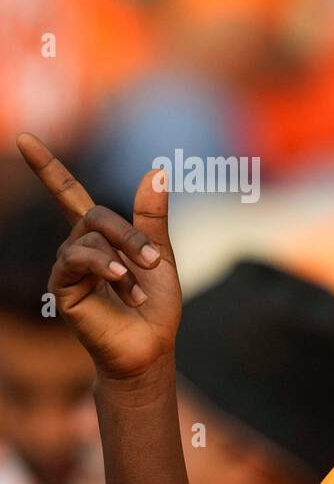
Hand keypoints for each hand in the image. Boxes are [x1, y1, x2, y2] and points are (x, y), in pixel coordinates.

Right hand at [16, 133, 180, 380]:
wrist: (150, 346)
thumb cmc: (156, 305)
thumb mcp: (161, 256)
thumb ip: (153, 217)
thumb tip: (157, 170)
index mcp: (101, 236)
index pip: (68, 193)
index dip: (47, 167)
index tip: (23, 137)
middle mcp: (78, 247)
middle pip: (96, 215)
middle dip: (130, 236)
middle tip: (154, 262)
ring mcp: (67, 267)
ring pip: (89, 238)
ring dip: (123, 259)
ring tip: (140, 289)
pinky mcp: (61, 287)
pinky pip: (76, 260)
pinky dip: (105, 267)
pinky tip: (123, 285)